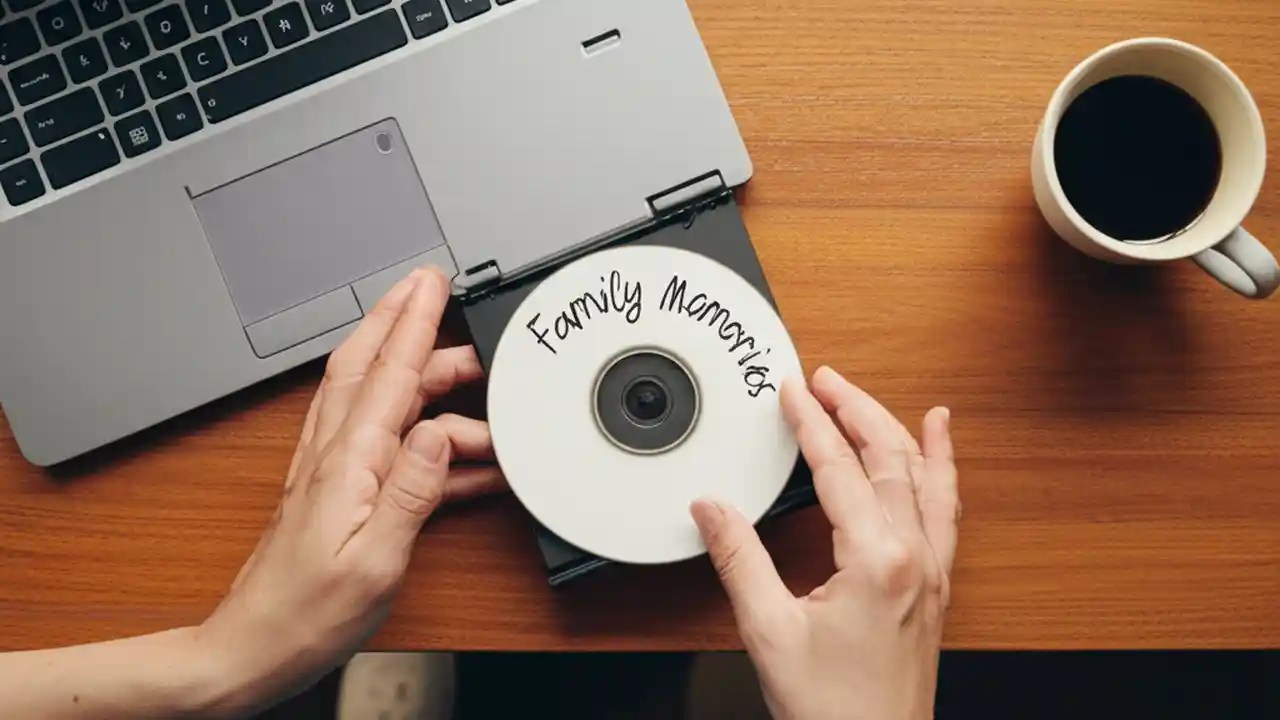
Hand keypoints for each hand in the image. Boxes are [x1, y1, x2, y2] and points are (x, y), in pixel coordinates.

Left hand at [197, 267, 504, 714]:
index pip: (388, 374)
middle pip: (374, 368)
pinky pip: (376, 433)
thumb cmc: (308, 612)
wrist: (256, 645)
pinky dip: (413, 421)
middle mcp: (334, 454)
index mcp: (347, 463)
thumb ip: (411, 492)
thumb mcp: (374, 560)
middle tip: (445, 297)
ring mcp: (330, 467)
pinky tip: (449, 438)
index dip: (413, 322)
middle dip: (408, 323)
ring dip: (411, 364)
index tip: (432, 283)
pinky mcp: (332, 486)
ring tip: (465, 368)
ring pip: (371, 393)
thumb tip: (443, 433)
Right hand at [691, 366, 957, 719]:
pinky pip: (946, 506)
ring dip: (892, 427)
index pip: (839, 469)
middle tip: (822, 380)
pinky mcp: (937, 585)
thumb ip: (739, 561)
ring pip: (921, 474)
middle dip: (853, 409)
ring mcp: (934, 570)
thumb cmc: (832, 710)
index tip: (792, 391)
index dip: (811, 423)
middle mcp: (915, 557)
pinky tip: (939, 440)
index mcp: (876, 561)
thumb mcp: (769, 632)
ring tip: (865, 396)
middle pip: (888, 457)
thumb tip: (712, 509)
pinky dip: (942, 465)